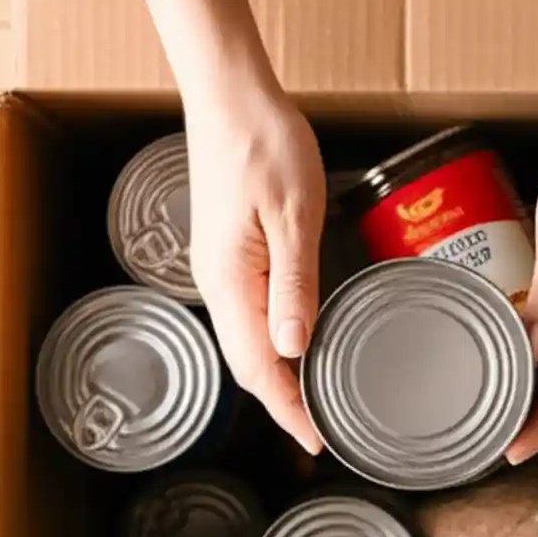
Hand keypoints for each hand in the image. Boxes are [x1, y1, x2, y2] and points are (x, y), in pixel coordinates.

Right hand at [185, 80, 325, 453]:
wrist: (230, 95)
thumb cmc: (263, 144)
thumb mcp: (293, 216)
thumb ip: (294, 286)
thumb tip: (295, 348)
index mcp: (229, 280)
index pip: (258, 366)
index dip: (287, 408)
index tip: (314, 441)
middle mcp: (217, 281)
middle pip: (248, 361)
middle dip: (282, 401)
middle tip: (320, 430)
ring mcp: (219, 266)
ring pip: (247, 338)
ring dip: (278, 374)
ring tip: (312, 397)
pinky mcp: (229, 250)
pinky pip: (248, 311)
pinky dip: (273, 340)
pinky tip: (296, 342)